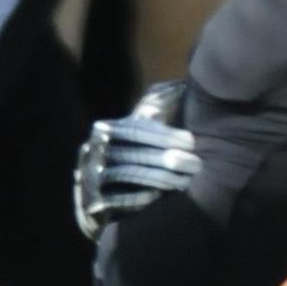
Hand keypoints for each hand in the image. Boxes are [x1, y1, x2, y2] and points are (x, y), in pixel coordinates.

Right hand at [73, 81, 201, 239]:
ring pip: (128, 174)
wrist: (97, 196)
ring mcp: (89, 175)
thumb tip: (182, 86)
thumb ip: (156, 108)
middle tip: (197, 165)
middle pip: (135, 153)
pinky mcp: (90, 200)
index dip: (166, 135)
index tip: (192, 141)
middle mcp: (93, 149)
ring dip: (160, 179)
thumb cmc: (127, 156)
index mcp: (106, 130)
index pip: (137, 129)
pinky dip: (137, 197)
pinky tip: (159, 197)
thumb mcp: (137, 129)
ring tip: (186, 182)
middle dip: (169, 159)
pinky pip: (115, 198)